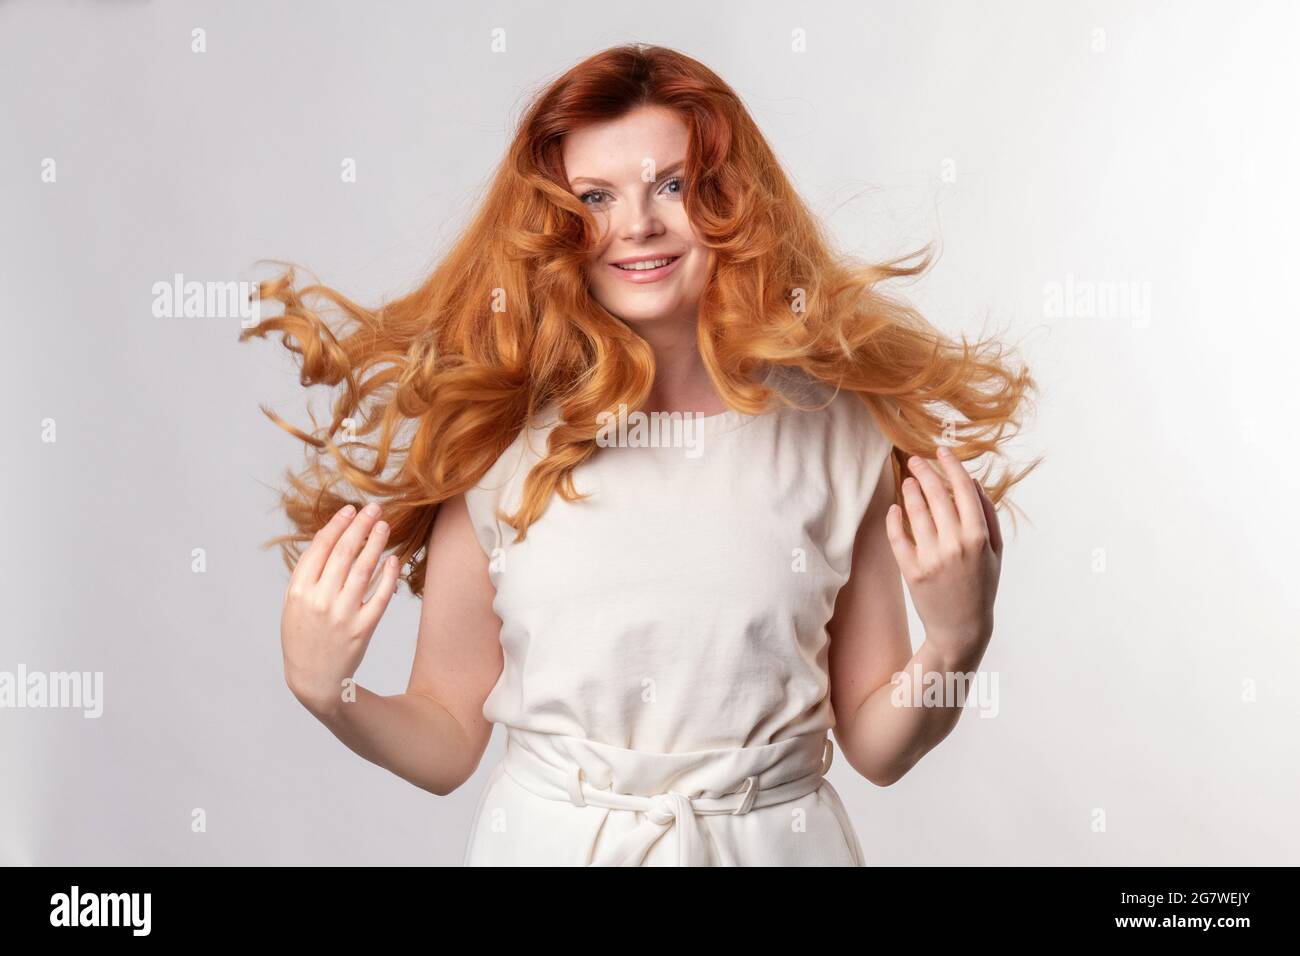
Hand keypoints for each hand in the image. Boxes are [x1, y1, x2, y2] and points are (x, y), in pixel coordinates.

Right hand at [281, 503, 400, 716]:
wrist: (314, 679)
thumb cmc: (303, 634)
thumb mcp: (294, 603)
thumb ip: (307, 572)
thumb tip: (330, 535)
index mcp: (299, 591)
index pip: (320, 549)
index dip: (336, 526)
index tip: (349, 510)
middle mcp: (320, 601)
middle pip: (343, 553)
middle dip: (359, 526)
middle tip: (373, 509)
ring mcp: (343, 615)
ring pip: (363, 570)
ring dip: (375, 544)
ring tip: (384, 526)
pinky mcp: (363, 629)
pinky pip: (380, 596)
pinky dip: (388, 576)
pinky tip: (393, 559)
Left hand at [885, 447, 1002, 667]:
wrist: (962, 628)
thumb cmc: (982, 585)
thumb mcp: (995, 551)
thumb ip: (987, 515)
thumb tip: (972, 482)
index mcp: (979, 537)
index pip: (963, 489)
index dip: (951, 465)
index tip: (941, 450)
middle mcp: (955, 544)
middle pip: (936, 495)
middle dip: (925, 471)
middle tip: (915, 459)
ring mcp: (931, 557)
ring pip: (915, 511)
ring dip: (910, 490)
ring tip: (909, 481)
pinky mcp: (911, 570)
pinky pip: (897, 537)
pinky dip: (894, 519)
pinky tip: (895, 509)